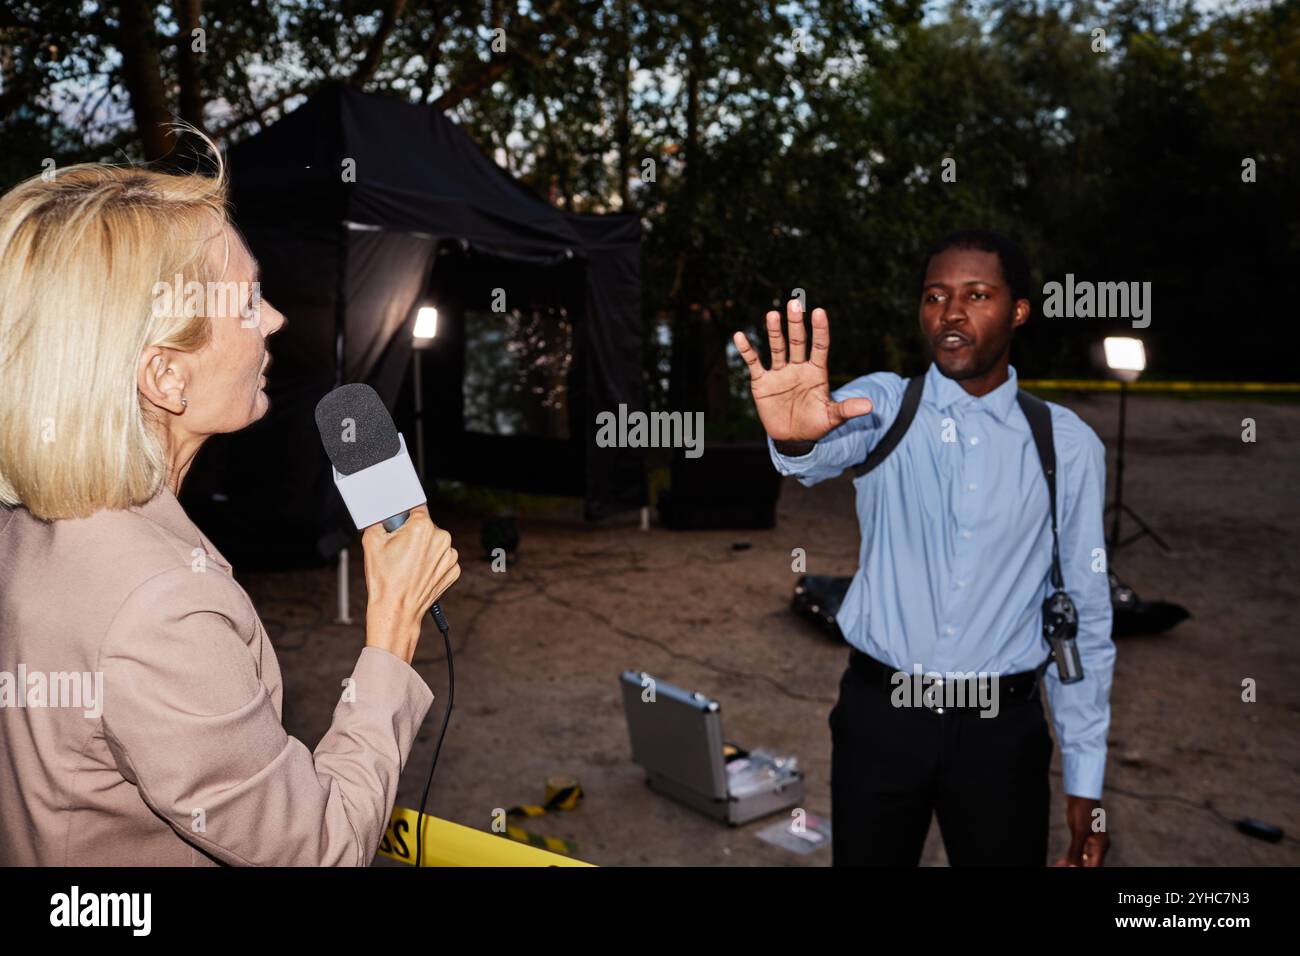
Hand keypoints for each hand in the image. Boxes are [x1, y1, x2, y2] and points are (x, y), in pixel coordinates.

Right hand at [360, 505, 459, 663]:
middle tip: (398, 550)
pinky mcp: (453, 570)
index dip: (405, 515)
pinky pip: (442, 559)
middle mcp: (441, 538)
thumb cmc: (385, 580)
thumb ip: (379, 520)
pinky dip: (432, 563)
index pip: (416, 506)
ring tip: (408, 564)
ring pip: (434, 543)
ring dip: (424, 549)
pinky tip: (418, 572)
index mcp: (423, 527)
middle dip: (412, 534)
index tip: (400, 522)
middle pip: (425, 526)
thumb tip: (383, 513)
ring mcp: (450, 556)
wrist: (396, 610)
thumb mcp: (371, 542)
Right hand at [732, 300, 872, 443]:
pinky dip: (747, 350)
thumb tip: (871, 407)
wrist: (792, 438)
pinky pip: (754, 363)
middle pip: (797, 341)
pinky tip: (740, 336)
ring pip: (777, 347)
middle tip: (794, 304)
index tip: (819, 312)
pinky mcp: (762, 381)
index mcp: (816, 372)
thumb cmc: (815, 424)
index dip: (820, 330)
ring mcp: (779, 373)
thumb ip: (847, 409)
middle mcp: (798, 367)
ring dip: (774, 332)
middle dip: (796, 324)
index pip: (820, 346)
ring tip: (772, 314)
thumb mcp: (832, 417)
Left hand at [1053, 795, 1108, 866]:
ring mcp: (1090, 841)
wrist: (1080, 793)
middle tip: (1059, 868)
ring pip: (1081, 859)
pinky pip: (1077, 851)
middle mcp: (1098, 845)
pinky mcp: (1083, 837)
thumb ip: (1076, 850)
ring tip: (1058, 866)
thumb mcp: (1079, 831)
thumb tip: (1073, 866)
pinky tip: (1061, 861)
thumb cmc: (1083, 810)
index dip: (1082, 869)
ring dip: (1071, 863)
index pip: (1094, 866)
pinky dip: (1070, 856)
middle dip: (1075, 867)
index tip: (1070, 870)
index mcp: (1101, 845)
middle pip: (1087, 863)